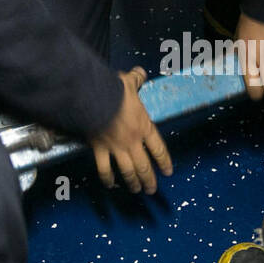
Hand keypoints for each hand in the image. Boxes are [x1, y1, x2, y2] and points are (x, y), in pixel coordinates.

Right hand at [90, 67, 172, 193]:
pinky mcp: (100, 150)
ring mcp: (117, 148)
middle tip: (152, 189)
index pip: (158, 148)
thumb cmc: (115, 91)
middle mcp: (133, 141)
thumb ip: (136, 80)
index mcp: (144, 126)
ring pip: (128, 171)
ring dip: (133, 182)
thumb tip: (140, 72)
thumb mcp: (129, 82)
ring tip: (136, 190)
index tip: (168, 172)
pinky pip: (104, 168)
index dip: (164, 161)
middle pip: (144, 166)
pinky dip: (107, 178)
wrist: (95, 99)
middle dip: (149, 179)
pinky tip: (110, 185)